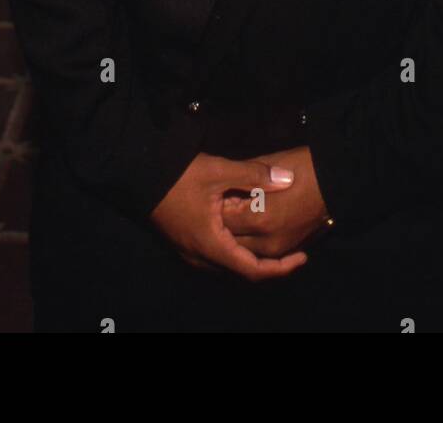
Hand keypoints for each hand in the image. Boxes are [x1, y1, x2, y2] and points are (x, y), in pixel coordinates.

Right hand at [149, 152, 308, 281]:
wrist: (140, 172)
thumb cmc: (179, 174)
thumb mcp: (219, 170)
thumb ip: (254, 175)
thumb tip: (287, 179)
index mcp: (212, 246)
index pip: (253, 271)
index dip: (281, 268)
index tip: (302, 258)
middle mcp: (200, 256)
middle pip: (242, 271)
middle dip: (270, 264)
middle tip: (293, 250)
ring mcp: (190, 251)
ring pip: (228, 265)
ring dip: (252, 258)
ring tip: (274, 244)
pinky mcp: (185, 242)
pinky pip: (217, 256)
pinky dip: (237, 250)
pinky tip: (246, 233)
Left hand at [221, 146, 329, 257]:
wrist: (335, 180)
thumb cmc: (301, 166)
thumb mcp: (265, 165)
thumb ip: (241, 179)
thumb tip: (222, 185)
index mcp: (259, 217)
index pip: (223, 218)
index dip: (216, 203)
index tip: (216, 190)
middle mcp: (266, 240)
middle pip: (230, 237)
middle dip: (223, 221)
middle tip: (220, 202)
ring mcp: (277, 248)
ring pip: (242, 248)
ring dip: (234, 232)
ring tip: (235, 210)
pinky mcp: (285, 248)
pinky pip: (258, 251)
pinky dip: (248, 241)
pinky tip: (246, 223)